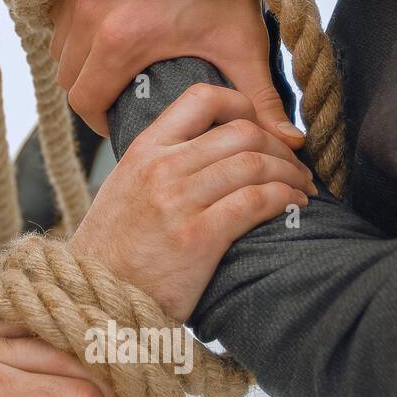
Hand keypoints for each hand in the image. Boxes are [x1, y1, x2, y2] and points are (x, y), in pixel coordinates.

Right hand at [48, 0, 306, 144]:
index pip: (85, 103)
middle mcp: (86, 15)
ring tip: (108, 63)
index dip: (99, 120)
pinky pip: (57, 13)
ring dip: (78, 60)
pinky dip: (72, 28)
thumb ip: (259, 97)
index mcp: (120, 40)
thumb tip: (289, 144)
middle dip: (88, 92)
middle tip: (114, 95)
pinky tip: (99, 28)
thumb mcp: (243, 41)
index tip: (117, 120)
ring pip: (59, 45)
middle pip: (67, 77)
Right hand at [70, 83, 314, 321]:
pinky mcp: (198, 238)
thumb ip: (160, 164)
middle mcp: (160, 168)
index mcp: (143, 151)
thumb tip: (210, 151)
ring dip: (290, 175)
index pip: (201, 99)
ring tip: (301, 190)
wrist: (96, 298)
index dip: (242, 105)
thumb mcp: (124, 190)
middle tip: (294, 166)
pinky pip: (256, 202)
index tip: (261, 128)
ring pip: (254, 164)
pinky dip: (285, 200)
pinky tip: (293, 208)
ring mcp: (178, 202)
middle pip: (241, 132)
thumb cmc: (113, 250)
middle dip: (279, 147)